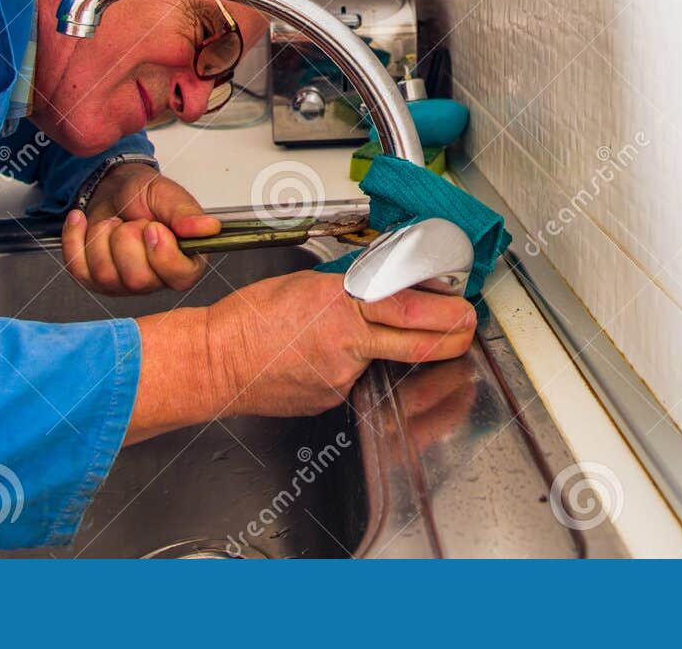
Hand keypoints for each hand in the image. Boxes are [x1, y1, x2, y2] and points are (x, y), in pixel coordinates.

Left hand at [61, 162, 220, 294]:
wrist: (116, 190)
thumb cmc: (147, 196)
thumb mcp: (169, 196)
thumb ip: (186, 214)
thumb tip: (209, 228)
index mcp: (185, 262)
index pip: (179, 277)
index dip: (162, 252)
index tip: (153, 226)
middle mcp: (156, 280)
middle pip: (137, 279)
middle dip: (128, 238)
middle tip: (133, 221)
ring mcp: (123, 284)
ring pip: (105, 275)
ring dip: (103, 237)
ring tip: (114, 221)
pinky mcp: (93, 280)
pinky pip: (77, 268)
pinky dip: (75, 238)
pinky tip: (81, 220)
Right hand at [125, 270, 476, 440]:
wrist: (214, 362)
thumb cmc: (248, 319)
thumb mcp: (307, 284)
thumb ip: (349, 288)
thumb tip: (386, 285)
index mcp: (337, 302)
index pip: (405, 306)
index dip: (442, 308)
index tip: (462, 304)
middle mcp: (344, 339)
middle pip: (416, 341)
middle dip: (452, 336)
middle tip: (467, 327)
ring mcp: (340, 374)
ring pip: (390, 362)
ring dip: (405, 351)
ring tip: (404, 340)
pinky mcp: (332, 397)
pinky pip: (361, 380)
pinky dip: (360, 368)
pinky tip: (336, 359)